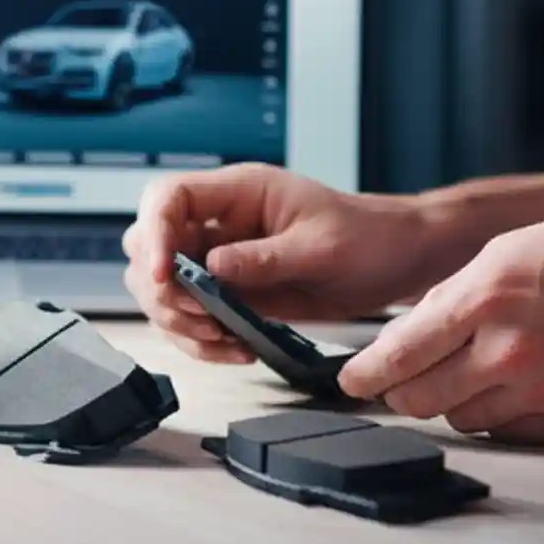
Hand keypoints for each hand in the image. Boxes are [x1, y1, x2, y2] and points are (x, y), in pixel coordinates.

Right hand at [122, 163, 438, 362]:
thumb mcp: (322, 247)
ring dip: (176, 320)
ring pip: (160, 286)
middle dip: (160, 288)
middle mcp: (218, 222)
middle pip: (147, 244)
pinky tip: (232, 351)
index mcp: (237, 192)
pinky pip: (189, 316)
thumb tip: (212, 267)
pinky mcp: (226, 293)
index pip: (168, 198)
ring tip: (219, 340)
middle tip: (198, 318)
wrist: (395, 262)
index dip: (155, 234)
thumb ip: (265, 258)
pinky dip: (199, 341)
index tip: (166, 276)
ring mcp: (218, 259)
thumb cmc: (369, 238)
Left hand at [338, 208, 543, 441]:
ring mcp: (542, 390)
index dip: (364, 375)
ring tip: (470, 367)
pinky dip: (495, 412)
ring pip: (460, 419)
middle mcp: (509, 351)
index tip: (350, 382)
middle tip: (401, 377)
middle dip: (400, 390)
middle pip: (420, 399)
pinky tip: (508, 383)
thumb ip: (449, 297)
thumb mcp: (505, 251)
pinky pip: (506, 430)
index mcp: (486, 299)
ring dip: (450, 399)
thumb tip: (406, 334)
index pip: (401, 355)